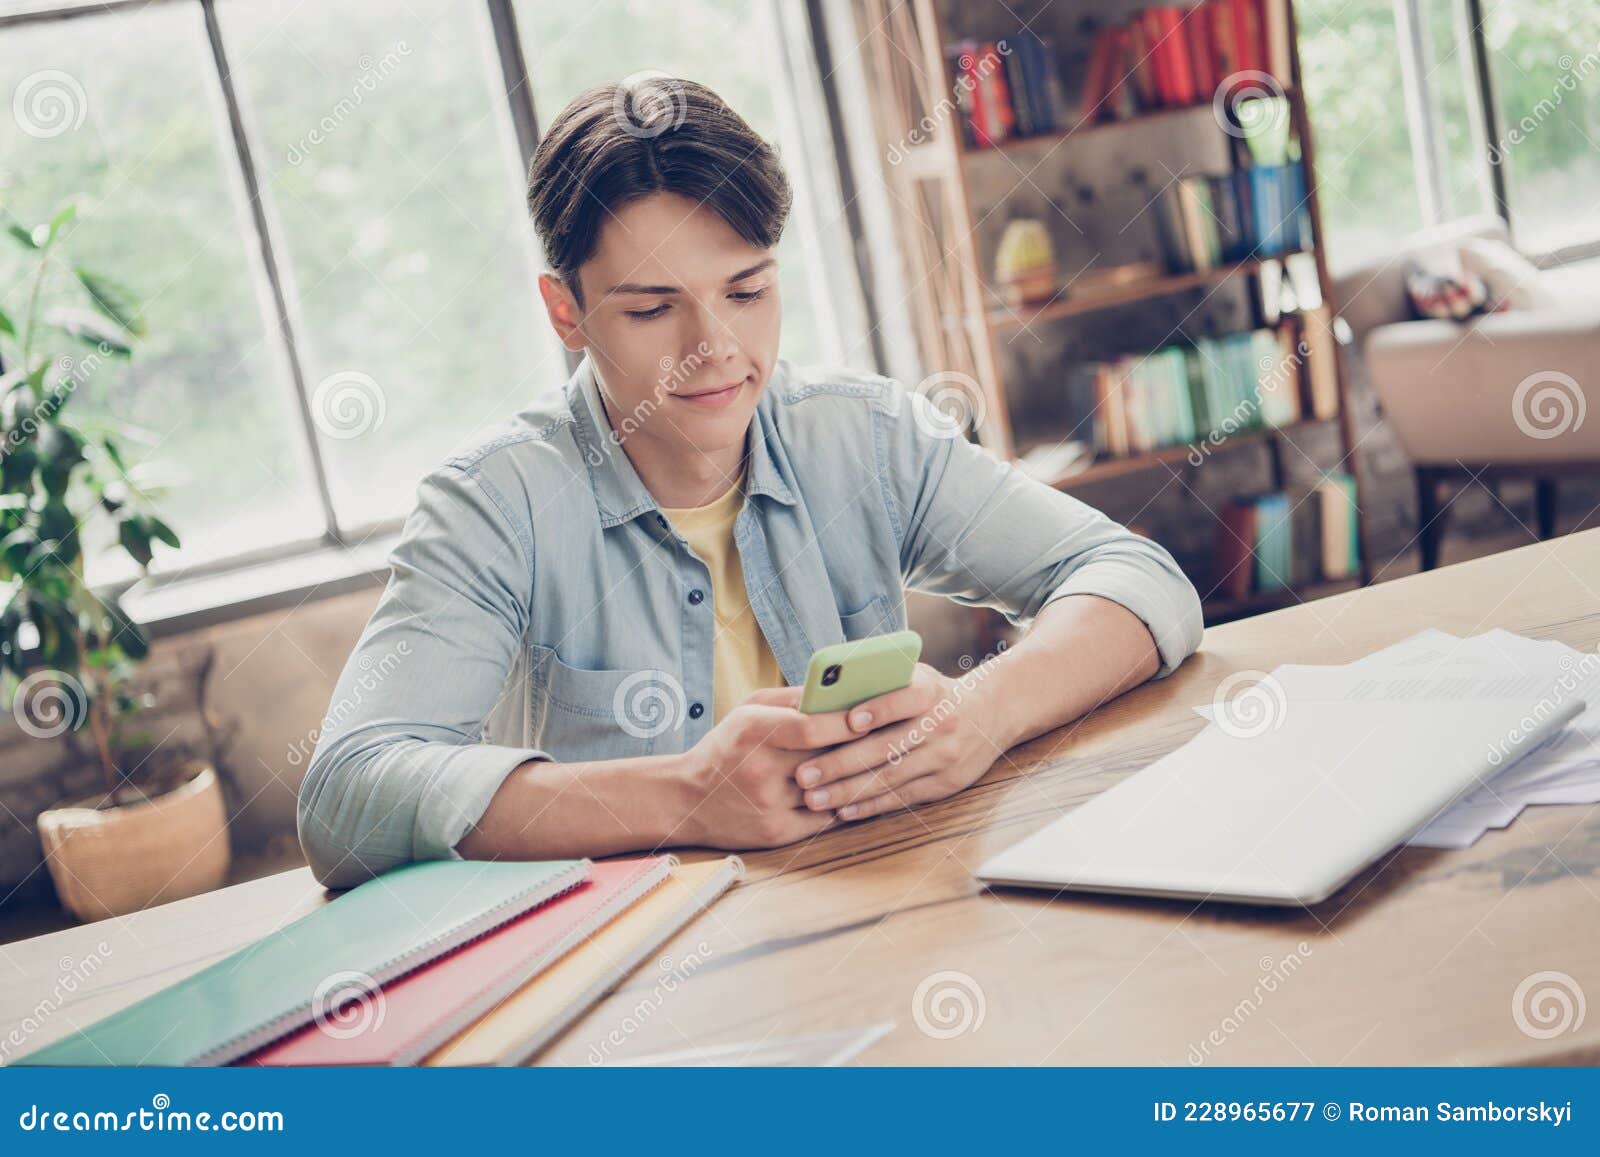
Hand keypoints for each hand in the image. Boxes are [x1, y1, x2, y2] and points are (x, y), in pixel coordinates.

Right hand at [675, 686, 865, 848]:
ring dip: (856, 779)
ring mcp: (769, 804)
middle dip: (861, 748)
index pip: (812, 726)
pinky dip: (844, 806)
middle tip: (890, 737)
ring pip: (832, 790)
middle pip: (827, 758)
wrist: (686, 799)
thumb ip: (790, 697)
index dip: (848, 722)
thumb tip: (839, 690)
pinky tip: (855, 794)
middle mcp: (761, 768)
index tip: (873, 716)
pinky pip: (826, 819)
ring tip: (880, 765)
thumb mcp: (747, 710)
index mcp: (753, 730)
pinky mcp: (775, 833)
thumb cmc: (725, 747)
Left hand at [790, 662, 1013, 822]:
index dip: (877, 710)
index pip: (903, 699)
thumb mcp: (915, 676)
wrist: (990, 713)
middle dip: (841, 763)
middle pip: (887, 747)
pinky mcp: (945, 784)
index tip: (847, 722)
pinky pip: (902, 797)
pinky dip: (870, 805)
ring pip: (891, 777)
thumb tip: (818, 697)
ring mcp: (944, 757)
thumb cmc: (934, 693)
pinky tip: (842, 810)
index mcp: (930, 691)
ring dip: (848, 791)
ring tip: (814, 799)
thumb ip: (877, 683)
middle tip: (804, 775)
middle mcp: (940, 724)